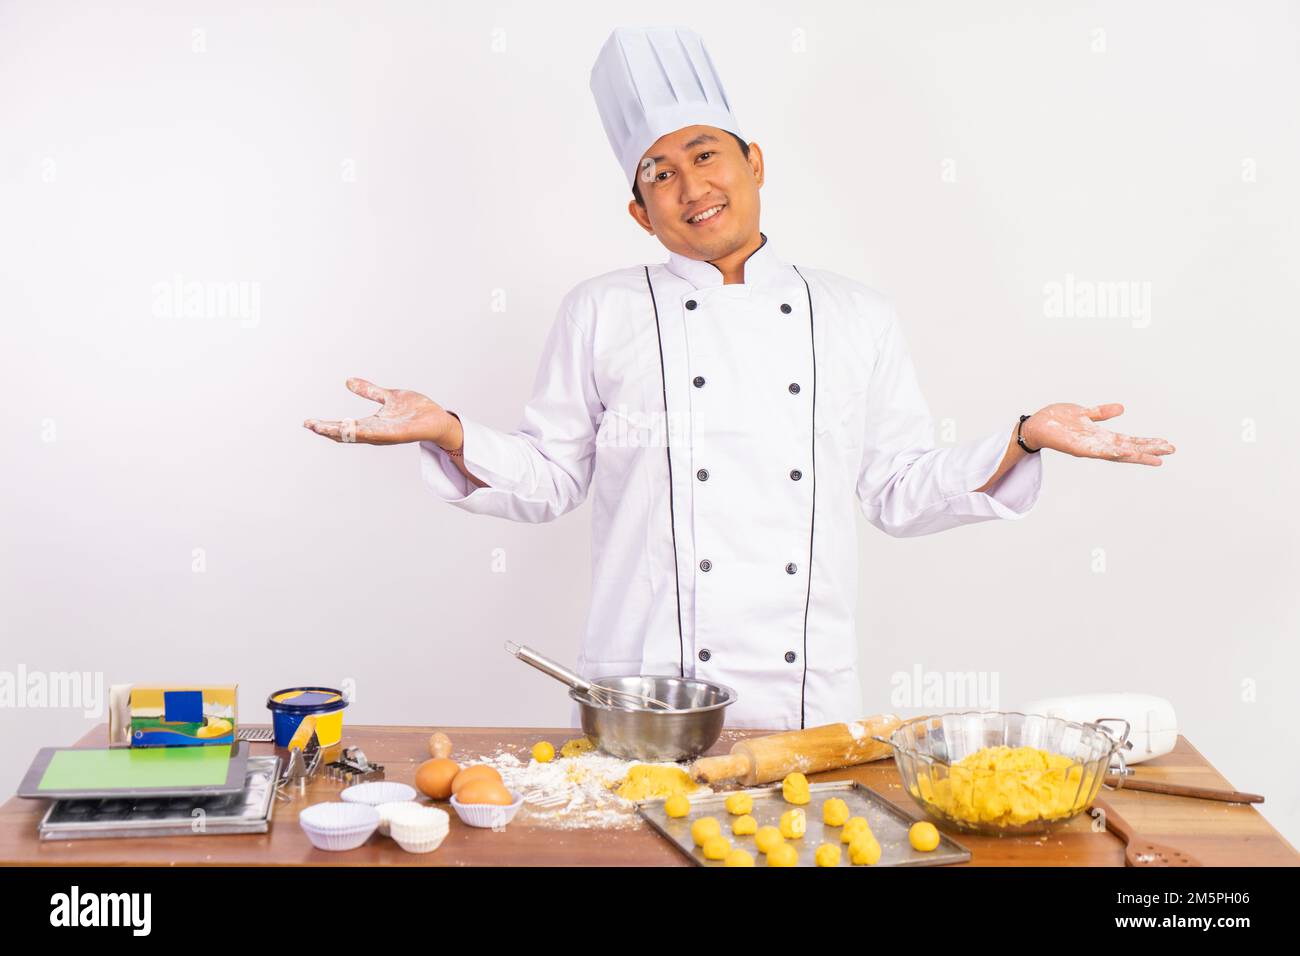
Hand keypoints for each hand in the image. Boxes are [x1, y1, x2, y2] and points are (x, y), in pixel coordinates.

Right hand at [303, 378, 460, 446]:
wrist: (438, 419)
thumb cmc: (415, 411)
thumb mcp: (388, 397)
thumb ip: (369, 391)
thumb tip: (348, 381)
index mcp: (372, 424)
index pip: (344, 426)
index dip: (326, 425)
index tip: (309, 422)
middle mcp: (376, 432)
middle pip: (346, 434)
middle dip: (327, 430)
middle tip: (309, 425)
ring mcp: (386, 435)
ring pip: (358, 435)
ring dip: (339, 432)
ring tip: (322, 428)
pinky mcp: (398, 434)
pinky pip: (378, 433)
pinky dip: (362, 431)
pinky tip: (349, 427)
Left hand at [1021, 403, 1174, 465]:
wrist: (1035, 426)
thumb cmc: (1058, 421)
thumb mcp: (1084, 413)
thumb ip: (1102, 413)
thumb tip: (1122, 408)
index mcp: (1100, 437)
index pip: (1129, 441)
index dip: (1147, 444)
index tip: (1166, 445)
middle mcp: (1097, 444)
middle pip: (1128, 449)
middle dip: (1149, 450)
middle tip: (1171, 451)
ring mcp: (1088, 447)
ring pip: (1117, 453)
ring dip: (1136, 454)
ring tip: (1156, 457)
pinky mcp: (1077, 447)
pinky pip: (1098, 451)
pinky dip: (1113, 452)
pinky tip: (1126, 452)